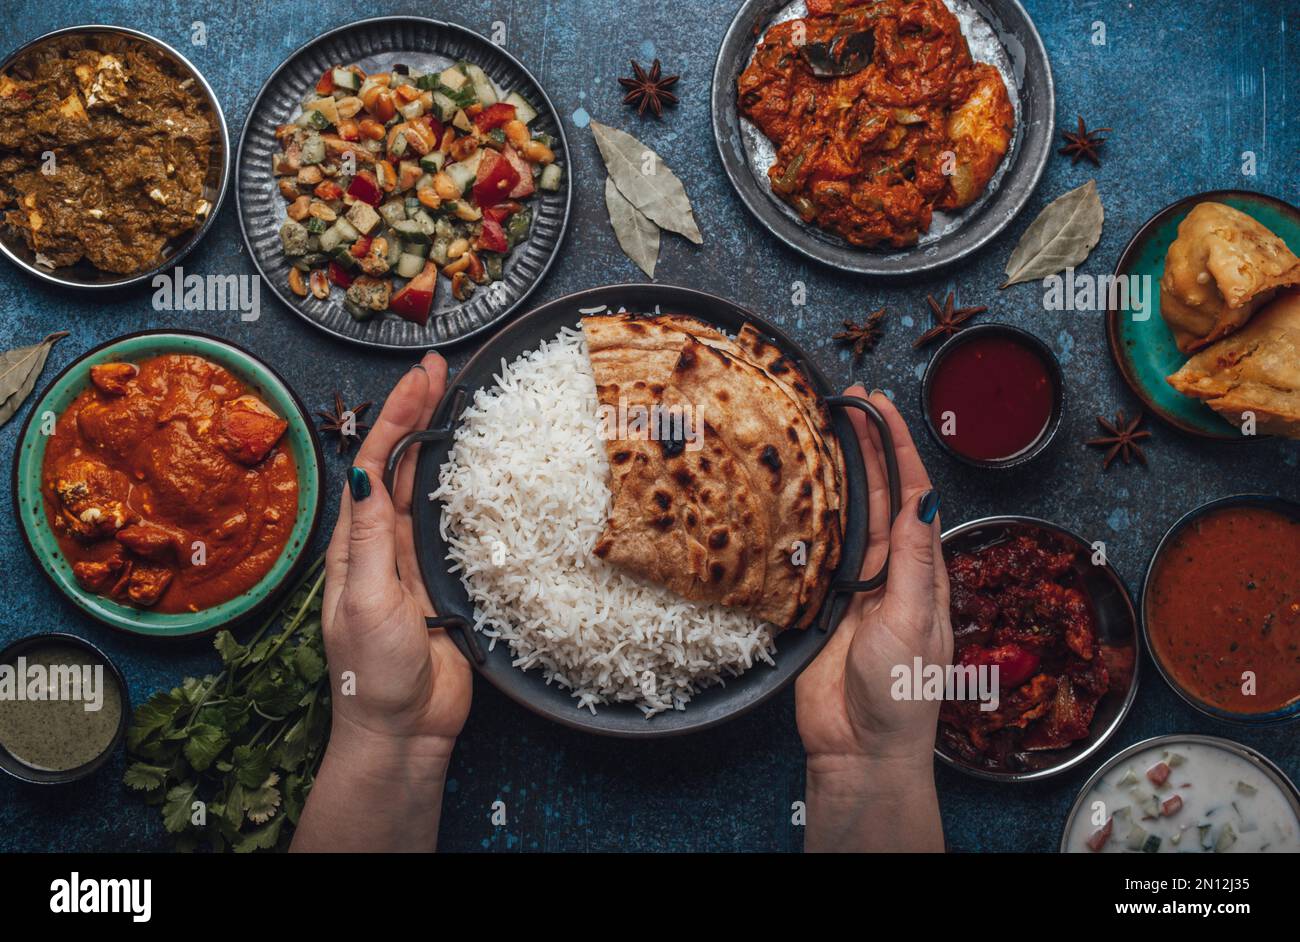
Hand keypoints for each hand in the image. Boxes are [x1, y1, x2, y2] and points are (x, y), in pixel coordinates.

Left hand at [292, 354, 471, 851]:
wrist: (404, 731)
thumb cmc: (374, 674)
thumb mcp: (364, 602)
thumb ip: (369, 541)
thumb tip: (365, 476)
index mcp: (355, 545)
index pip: (374, 465)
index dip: (397, 416)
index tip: (422, 376)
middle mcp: (383, 545)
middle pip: (399, 466)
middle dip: (417, 414)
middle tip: (441, 368)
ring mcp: (415, 563)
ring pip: (426, 489)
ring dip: (439, 444)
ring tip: (458, 400)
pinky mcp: (448, 584)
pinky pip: (456, 527)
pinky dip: (465, 490)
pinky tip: (480, 468)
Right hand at [795, 387, 951, 850]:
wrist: (861, 749)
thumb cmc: (901, 695)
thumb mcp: (914, 621)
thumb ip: (914, 561)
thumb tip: (923, 499)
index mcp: (923, 571)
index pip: (913, 494)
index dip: (898, 448)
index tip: (880, 408)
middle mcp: (892, 572)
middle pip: (881, 496)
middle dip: (870, 448)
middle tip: (851, 402)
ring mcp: (856, 588)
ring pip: (849, 518)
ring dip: (842, 475)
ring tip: (826, 432)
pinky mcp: (822, 606)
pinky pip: (816, 552)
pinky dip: (809, 519)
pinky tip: (799, 494)